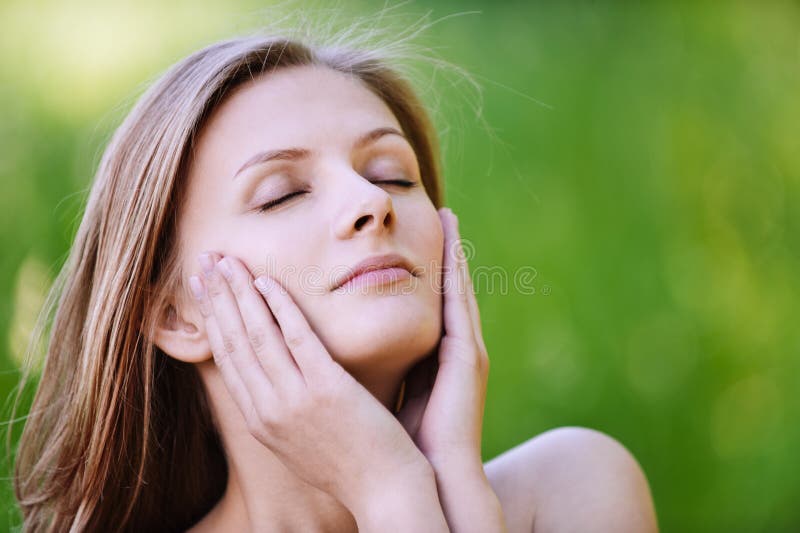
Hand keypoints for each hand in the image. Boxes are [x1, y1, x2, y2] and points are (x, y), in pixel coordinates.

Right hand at [188, 252, 433, 513]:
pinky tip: (268, 281)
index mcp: (261, 421)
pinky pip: (298, 337)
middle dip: (215, 298)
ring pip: (257, 335)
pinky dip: (280, 307)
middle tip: (204, 260)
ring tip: (226, 260)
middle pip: (234, 342)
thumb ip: (282, 409)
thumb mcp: (300, 441)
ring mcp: (296, 400)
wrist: (384, 493)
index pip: (227, 360)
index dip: (211, 321)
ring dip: (238, 293)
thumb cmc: (349, 465)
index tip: (201, 289)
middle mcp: (269, 410)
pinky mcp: (327, 389)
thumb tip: (272, 380)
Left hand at [395, 208, 505, 531]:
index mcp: (433, 358)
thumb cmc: (400, 444)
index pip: (427, 303)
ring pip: (458, 290)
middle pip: (447, 289)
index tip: (411, 238)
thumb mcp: (384, 394)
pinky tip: (454, 246)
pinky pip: (461, 306)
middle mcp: (454, 349)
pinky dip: (458, 275)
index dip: (424, 270)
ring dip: (455, 252)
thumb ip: (376, 369)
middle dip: (445, 251)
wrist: (429, 480)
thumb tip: (340, 351)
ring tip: (450, 214)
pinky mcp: (469, 358)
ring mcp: (465, 352)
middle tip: (442, 210)